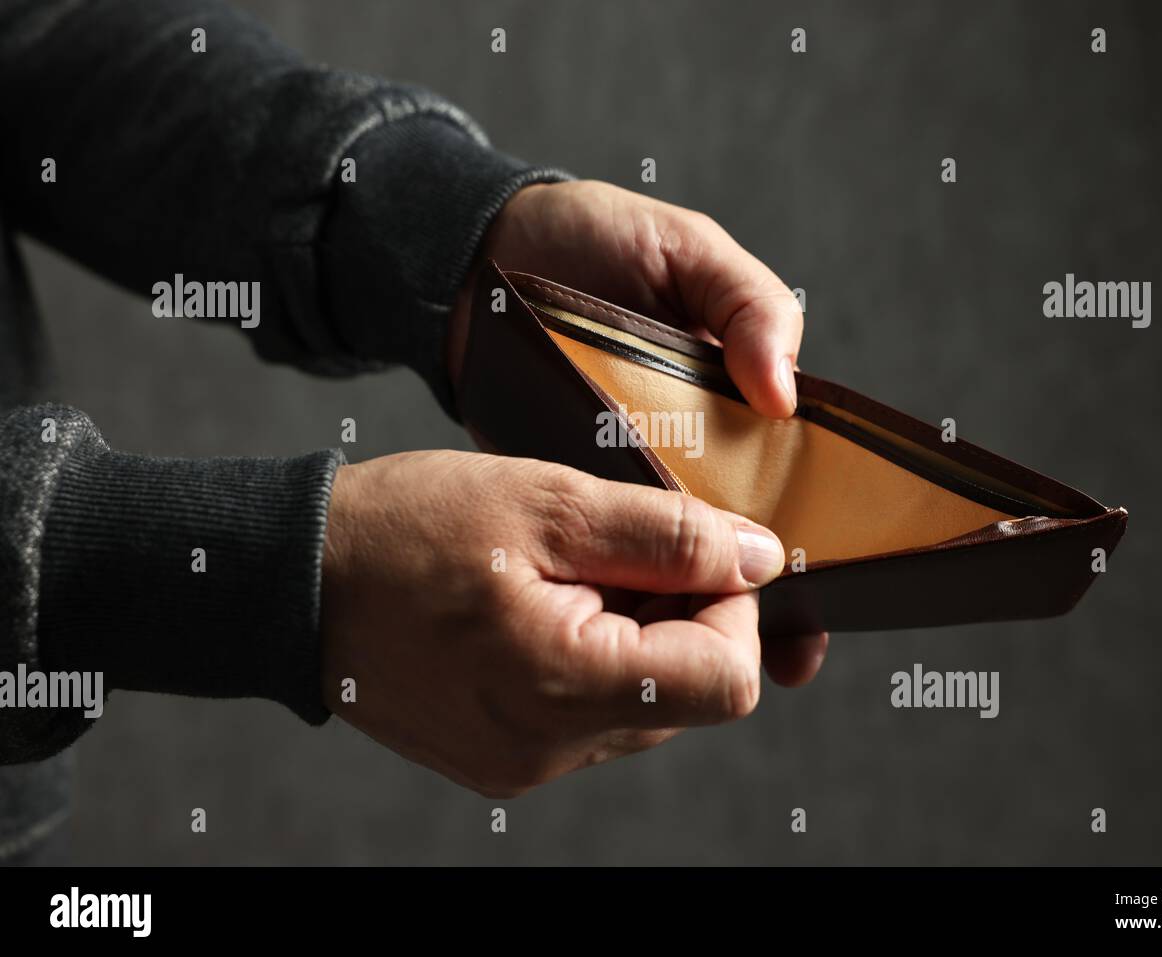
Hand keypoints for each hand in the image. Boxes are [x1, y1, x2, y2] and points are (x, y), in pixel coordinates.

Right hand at [320, 450, 787, 796]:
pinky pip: (594, 715)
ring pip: (647, 704)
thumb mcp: (546, 502)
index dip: (731, 607)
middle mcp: (551, 749)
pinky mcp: (506, 759)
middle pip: (692, 693)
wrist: (295, 579)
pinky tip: (544, 605)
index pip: (729, 680)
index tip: (686, 550)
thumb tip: (757, 558)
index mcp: (564, 687)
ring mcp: (526, 763)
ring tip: (567, 573)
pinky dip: (596, 658)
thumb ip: (666, 534)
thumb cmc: (406, 529)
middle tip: (614, 548)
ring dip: (637, 633)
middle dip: (680, 612)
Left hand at [447, 180, 828, 681]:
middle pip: (741, 527)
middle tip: (785, 651)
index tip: (833, 592)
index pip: (798, 474)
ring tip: (717, 650)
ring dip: (697, 596)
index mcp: (738, 394)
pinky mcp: (573, 484)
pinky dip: (621, 576)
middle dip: (765, 589)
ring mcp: (631, 468)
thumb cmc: (595, 239)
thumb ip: (748, 305)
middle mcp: (693, 442)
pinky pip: (605, 538)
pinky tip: (637, 620)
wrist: (480, 256)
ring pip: (675, 546)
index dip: (822, 533)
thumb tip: (784, 397)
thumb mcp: (687, 249)